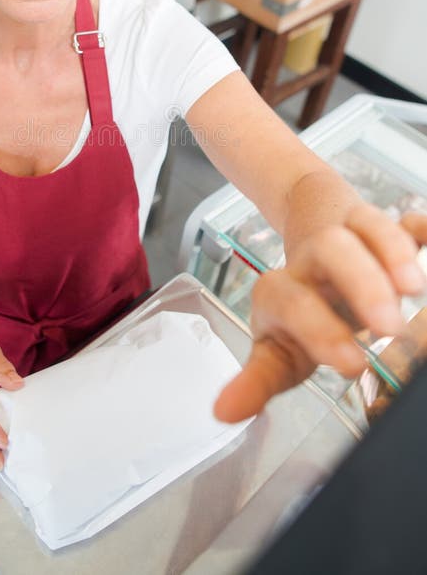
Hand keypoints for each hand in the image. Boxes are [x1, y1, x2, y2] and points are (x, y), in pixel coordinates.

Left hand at [214, 206, 426, 422]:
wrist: (308, 244)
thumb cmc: (300, 312)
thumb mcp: (278, 350)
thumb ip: (257, 380)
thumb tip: (224, 411)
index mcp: (284, 291)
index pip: (293, 303)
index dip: (319, 330)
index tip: (352, 363)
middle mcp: (315, 259)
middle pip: (329, 251)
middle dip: (359, 284)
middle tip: (389, 326)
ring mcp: (350, 235)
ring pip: (364, 226)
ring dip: (390, 251)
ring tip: (414, 288)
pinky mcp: (382, 227)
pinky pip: (400, 218)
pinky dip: (417, 227)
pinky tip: (426, 237)